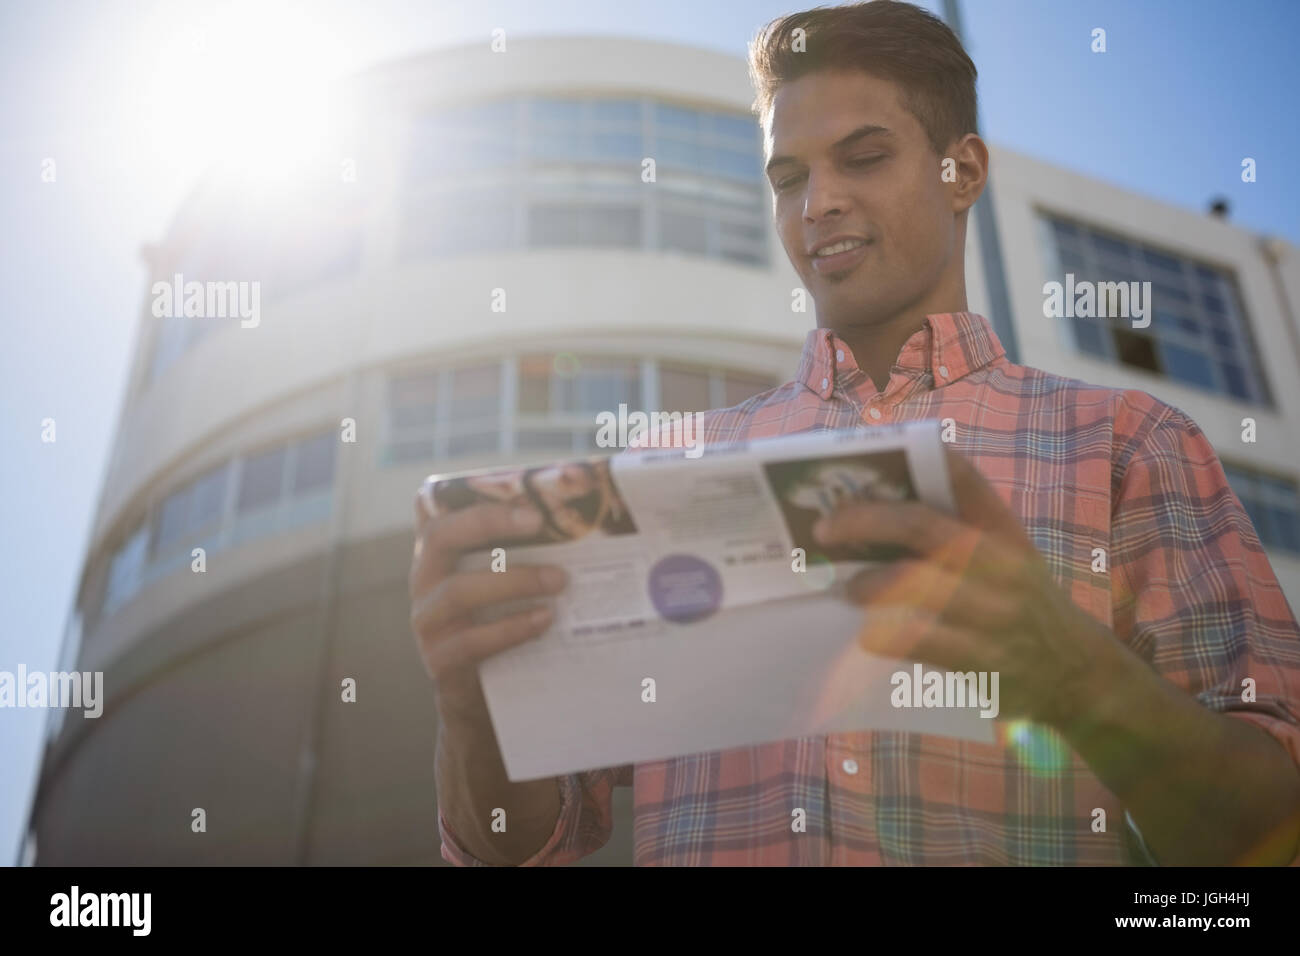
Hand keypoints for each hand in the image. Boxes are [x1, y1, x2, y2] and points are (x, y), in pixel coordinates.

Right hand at [408, 490, 567, 723]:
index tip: (528, 505)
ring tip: (558, 580)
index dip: (481, 506)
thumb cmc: (494, 624)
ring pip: (460, 591)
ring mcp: (427, 622)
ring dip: (514, 580)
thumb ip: (518, 554)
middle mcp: (423, 583)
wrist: (478, 696)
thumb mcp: (499, 587)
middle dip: (489, 524)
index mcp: (437, 557)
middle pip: (440, 539)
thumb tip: (579, 523)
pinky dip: (512, 628)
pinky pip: (472, 641)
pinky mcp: (440, 660)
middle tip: (539, 522)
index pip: (443, 515)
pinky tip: (545, 619)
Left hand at [813, 444, 1103, 725]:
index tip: (872, 452)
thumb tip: (874, 511)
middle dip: (864, 521)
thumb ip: (959, 533)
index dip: (918, 457)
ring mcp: (994, 613)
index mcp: (1004, 532)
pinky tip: (868, 634)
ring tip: (847, 587)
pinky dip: (882, 635)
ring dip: (867, 583)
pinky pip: (917, 640)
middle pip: (920, 526)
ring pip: (912, 583)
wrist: (1078, 675)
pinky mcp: (982, 660)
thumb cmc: (1025, 606)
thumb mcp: (1010, 559)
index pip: (963, 478)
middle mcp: (1002, 565)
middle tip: (825, 528)